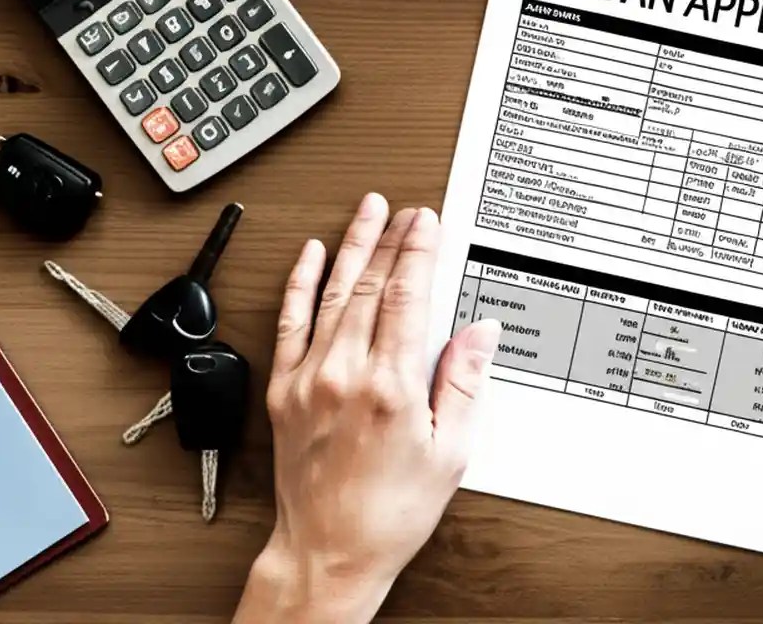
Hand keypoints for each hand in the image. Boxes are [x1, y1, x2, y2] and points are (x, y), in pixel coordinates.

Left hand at [234, 194, 501, 623]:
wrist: (328, 551)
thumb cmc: (389, 513)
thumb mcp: (449, 453)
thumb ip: (463, 384)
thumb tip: (478, 334)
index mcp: (391, 387)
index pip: (407, 297)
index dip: (418, 251)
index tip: (426, 223)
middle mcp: (344, 374)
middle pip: (370, 287)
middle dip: (390, 240)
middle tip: (404, 211)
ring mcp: (309, 379)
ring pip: (332, 294)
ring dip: (350, 247)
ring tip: (366, 213)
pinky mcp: (283, 391)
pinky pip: (290, 322)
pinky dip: (300, 283)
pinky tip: (309, 256)